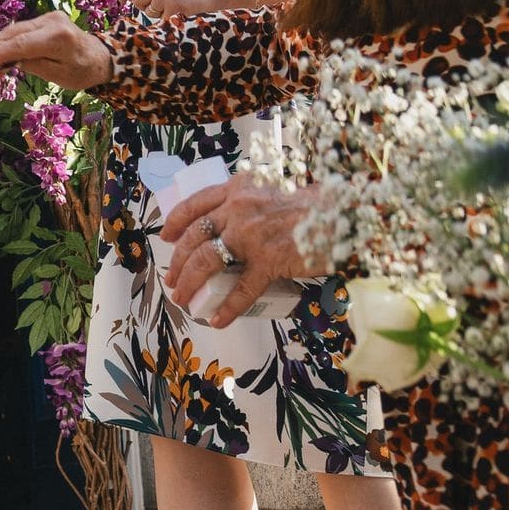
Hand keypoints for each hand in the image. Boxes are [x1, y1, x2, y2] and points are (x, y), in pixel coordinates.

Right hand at [0, 12, 110, 89]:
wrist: (101, 58)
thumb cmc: (82, 72)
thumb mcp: (57, 76)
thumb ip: (31, 65)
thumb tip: (5, 62)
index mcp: (58, 38)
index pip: (19, 45)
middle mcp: (51, 22)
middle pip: (12, 34)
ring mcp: (48, 17)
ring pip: (13, 30)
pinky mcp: (45, 19)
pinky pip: (20, 30)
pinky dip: (7, 42)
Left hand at [118, 0, 238, 18]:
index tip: (121, 0)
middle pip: (137, 0)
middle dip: (145, 7)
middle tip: (160, 5)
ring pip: (148, 11)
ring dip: (159, 13)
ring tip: (175, 4)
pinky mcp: (173, 5)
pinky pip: (162, 19)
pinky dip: (170, 18)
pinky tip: (182, 10)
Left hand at [157, 176, 321, 327]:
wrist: (343, 212)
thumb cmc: (311, 204)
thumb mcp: (272, 190)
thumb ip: (250, 203)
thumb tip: (230, 226)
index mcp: (238, 189)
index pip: (195, 205)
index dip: (175, 222)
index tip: (165, 237)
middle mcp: (239, 209)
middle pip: (194, 238)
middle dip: (177, 262)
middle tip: (172, 279)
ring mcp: (252, 236)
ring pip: (207, 262)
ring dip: (190, 284)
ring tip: (184, 300)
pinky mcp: (270, 261)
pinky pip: (241, 289)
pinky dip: (227, 308)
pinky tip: (217, 320)